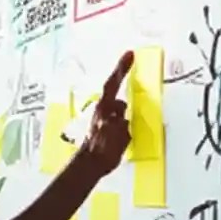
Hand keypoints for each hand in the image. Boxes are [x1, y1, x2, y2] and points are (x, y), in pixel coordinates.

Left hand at [79, 51, 134, 176]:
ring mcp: (105, 122)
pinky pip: (120, 126)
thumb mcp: (113, 130)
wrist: (91, 165)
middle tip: (128, 82)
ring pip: (119, 113)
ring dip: (122, 119)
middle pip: (117, 99)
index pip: (113, 83)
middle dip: (122, 99)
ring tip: (122, 132)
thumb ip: (119, 120)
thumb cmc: (100, 147)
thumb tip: (121, 115)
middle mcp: (103, 112)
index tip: (130, 54)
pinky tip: (121, 139)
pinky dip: (123, 130)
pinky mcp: (108, 133)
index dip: (121, 68)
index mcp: (103, 107)